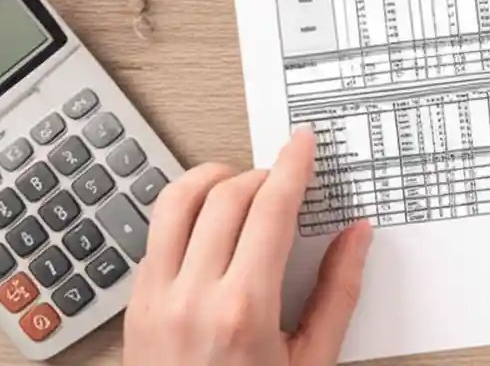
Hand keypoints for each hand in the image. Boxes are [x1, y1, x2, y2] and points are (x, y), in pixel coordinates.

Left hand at [124, 130, 373, 365]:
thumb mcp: (311, 362)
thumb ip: (338, 293)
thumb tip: (356, 237)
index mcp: (243, 310)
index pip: (270, 208)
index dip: (290, 165)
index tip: (301, 144)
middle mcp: (192, 296)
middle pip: (225, 194)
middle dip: (259, 172)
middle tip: (282, 179)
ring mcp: (154, 299)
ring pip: (175, 201)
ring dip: (211, 180)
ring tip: (238, 186)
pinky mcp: (133, 305)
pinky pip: (154, 235)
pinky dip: (185, 215)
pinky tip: (209, 227)